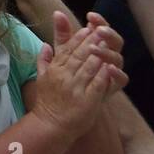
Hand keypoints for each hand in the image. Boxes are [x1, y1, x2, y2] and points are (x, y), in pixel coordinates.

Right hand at [30, 11, 125, 136]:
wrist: (51, 124)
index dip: (78, 38)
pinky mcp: (87, 100)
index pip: (67, 49)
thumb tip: (45, 44)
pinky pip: (97, 84)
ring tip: (108, 43)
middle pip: (80, 55)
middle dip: (92, 41)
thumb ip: (44, 59)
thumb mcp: (41, 77)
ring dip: (100, 54)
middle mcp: (64, 76)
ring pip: (89, 67)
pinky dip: (105, 74)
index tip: (88, 28)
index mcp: (54, 69)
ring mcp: (75, 88)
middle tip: (102, 30)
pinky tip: (111, 66)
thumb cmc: (48, 101)